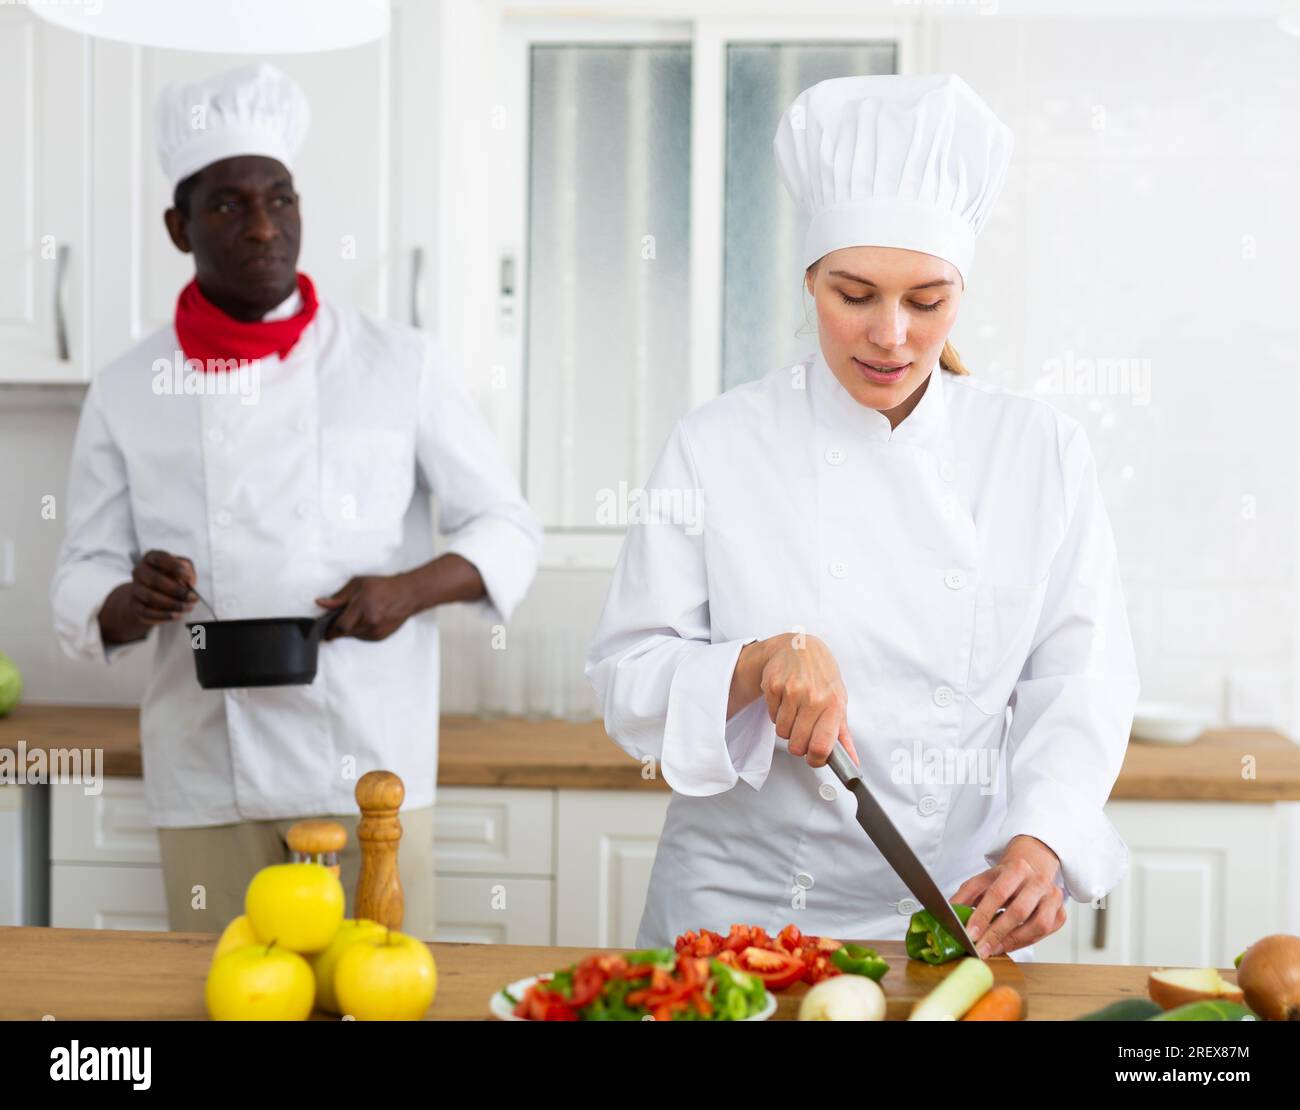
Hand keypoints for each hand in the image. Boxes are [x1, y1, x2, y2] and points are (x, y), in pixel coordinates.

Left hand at [315, 574, 417, 640]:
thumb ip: (338, 596)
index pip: (340, 625)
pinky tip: (367, 619)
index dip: (330, 629)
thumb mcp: (358, 584)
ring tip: (358, 615)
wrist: (407, 595)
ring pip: (353, 635)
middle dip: (339, 628)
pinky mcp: (380, 636)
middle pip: (345, 632)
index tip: (324, 631)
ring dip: (350, 628)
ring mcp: (376, 630)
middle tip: (339, 619)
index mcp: (362, 606)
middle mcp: (370, 621)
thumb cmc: (383, 586)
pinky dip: (360, 630)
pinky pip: (362, 637)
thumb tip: (320, 603)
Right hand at [741, 633, 859, 768]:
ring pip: (782, 733)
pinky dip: (777, 713)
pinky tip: (786, 700)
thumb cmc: (822, 675)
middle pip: (797, 745)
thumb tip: (852, 762)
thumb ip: (843, 734)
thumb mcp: (839, 700)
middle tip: (804, 730)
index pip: (821, 747)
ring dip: (788, 727)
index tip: (815, 758)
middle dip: (799, 744)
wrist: (800, 647)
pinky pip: (772, 717)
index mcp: (833, 704)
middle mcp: (813, 698)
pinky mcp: (773, 686)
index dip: (816, 760)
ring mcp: (791, 691)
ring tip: (795, 711)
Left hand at [950, 835, 1065, 957]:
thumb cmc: (1004, 878)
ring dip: (1013, 941)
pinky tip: (1009, 944)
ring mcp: (1053, 897)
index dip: (983, 915)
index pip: (998, 893)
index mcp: (1016, 868)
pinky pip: (1044, 933)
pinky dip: (1026, 942)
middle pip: (1018, 911)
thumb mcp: (983, 880)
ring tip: (994, 949)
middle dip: (997, 933)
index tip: (971, 933)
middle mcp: (1038, 881)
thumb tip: (948, 912)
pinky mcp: (1061, 913)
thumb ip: (965, 895)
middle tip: (981, 948)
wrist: (1033, 868)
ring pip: (1037, 925)